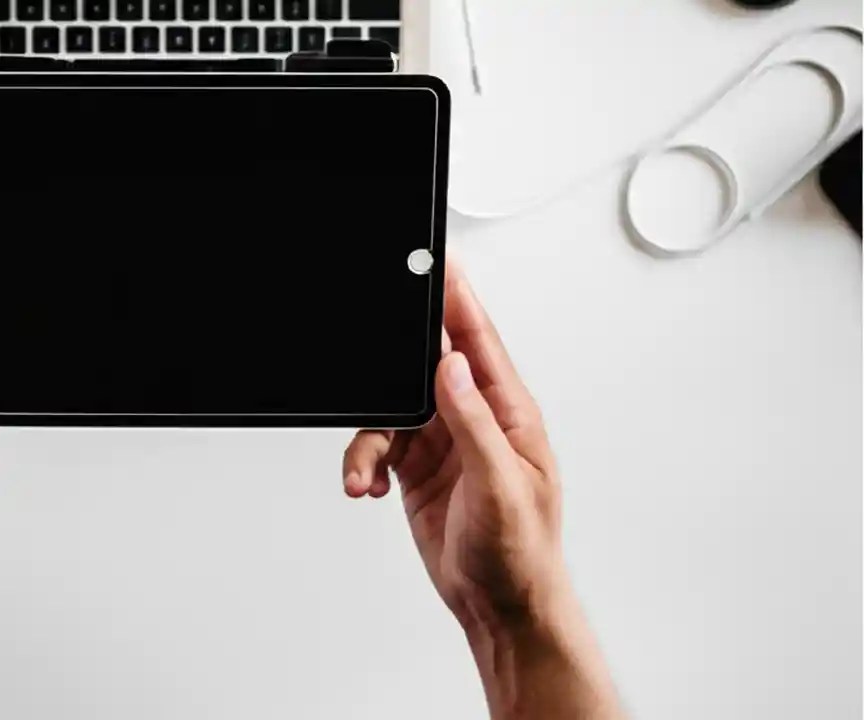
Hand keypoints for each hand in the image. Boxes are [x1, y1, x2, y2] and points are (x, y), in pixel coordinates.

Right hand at [342, 257, 620, 718]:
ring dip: (368, 441)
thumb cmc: (521, 553)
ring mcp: (443, 444)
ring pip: (390, 412)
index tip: (436, 262)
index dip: (456, 299)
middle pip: (423, 366)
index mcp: (507, 414)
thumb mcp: (502, 486)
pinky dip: (363, 464)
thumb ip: (475, 423)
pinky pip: (377, 447)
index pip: (476, 341)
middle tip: (370, 358)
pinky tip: (366, 486)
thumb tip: (451, 366)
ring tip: (365, 475)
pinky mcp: (417, 470)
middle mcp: (473, 421)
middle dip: (392, 366)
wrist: (499, 605)